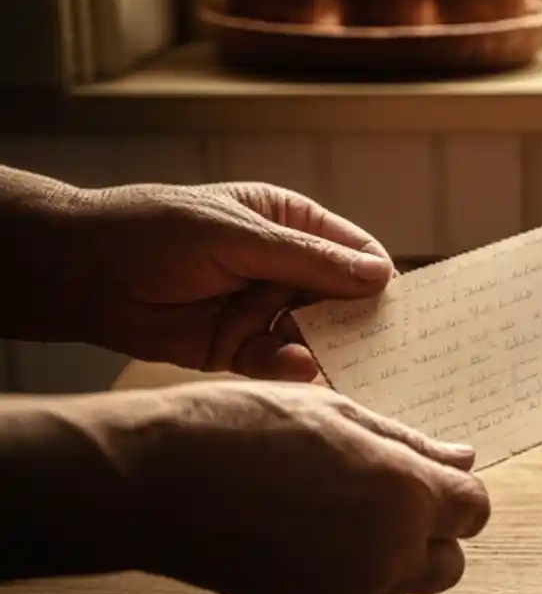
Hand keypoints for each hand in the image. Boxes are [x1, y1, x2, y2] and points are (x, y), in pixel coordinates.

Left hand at [5, 174, 393, 380]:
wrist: (83, 273)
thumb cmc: (160, 231)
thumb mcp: (242, 236)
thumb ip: (309, 261)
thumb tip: (379, 275)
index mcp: (290, 224)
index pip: (353, 251)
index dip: (379, 276)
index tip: (407, 305)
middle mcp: (283, 268)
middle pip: (341, 299)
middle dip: (363, 322)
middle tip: (396, 348)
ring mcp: (263, 310)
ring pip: (315, 335)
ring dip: (331, 350)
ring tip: (355, 367)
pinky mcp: (239, 348)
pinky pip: (279, 362)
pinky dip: (292, 368)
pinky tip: (302, 369)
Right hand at [97, 380, 488, 593]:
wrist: (158, 479)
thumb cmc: (245, 429)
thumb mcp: (339, 413)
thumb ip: (409, 443)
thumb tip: (460, 458)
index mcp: (405, 493)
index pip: (475, 510)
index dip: (458, 491)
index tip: (434, 474)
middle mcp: (386, 550)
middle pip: (450, 563)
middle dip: (436, 533)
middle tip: (396, 495)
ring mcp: (345, 587)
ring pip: (402, 584)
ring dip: (395, 554)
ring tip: (346, 509)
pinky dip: (348, 568)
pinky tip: (308, 527)